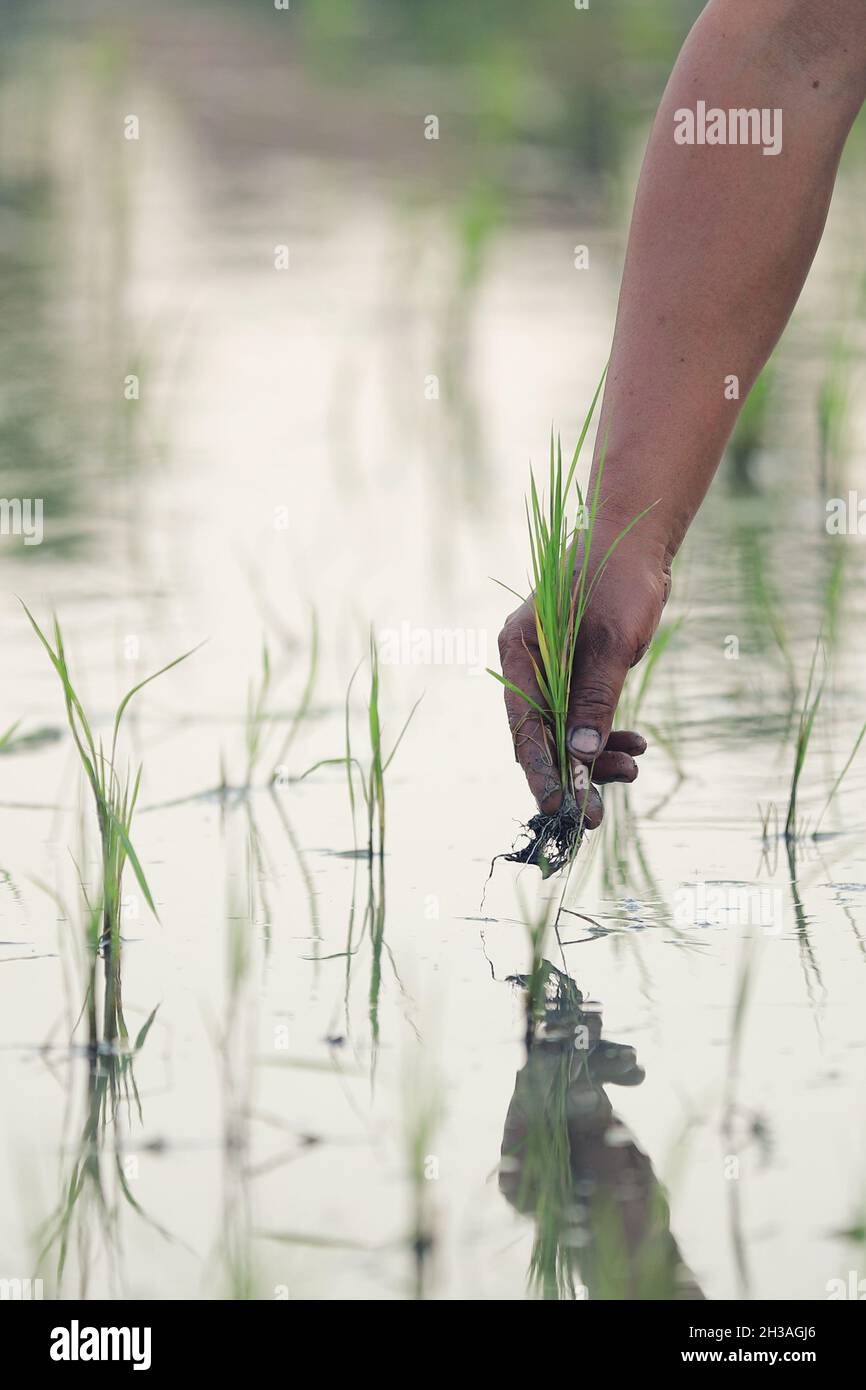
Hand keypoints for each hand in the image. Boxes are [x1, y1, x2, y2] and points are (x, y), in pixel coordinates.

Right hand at [496, 513, 670, 826]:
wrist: (637, 539)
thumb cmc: (620, 580)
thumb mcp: (612, 644)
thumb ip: (595, 701)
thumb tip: (582, 758)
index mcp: (519, 653)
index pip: (523, 728)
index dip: (541, 773)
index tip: (560, 809)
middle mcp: (528, 665)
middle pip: (541, 736)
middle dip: (571, 774)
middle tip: (596, 815)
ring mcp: (551, 669)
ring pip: (566, 731)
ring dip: (595, 757)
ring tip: (632, 767)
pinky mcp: (575, 672)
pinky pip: (585, 716)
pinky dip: (607, 735)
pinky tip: (635, 746)